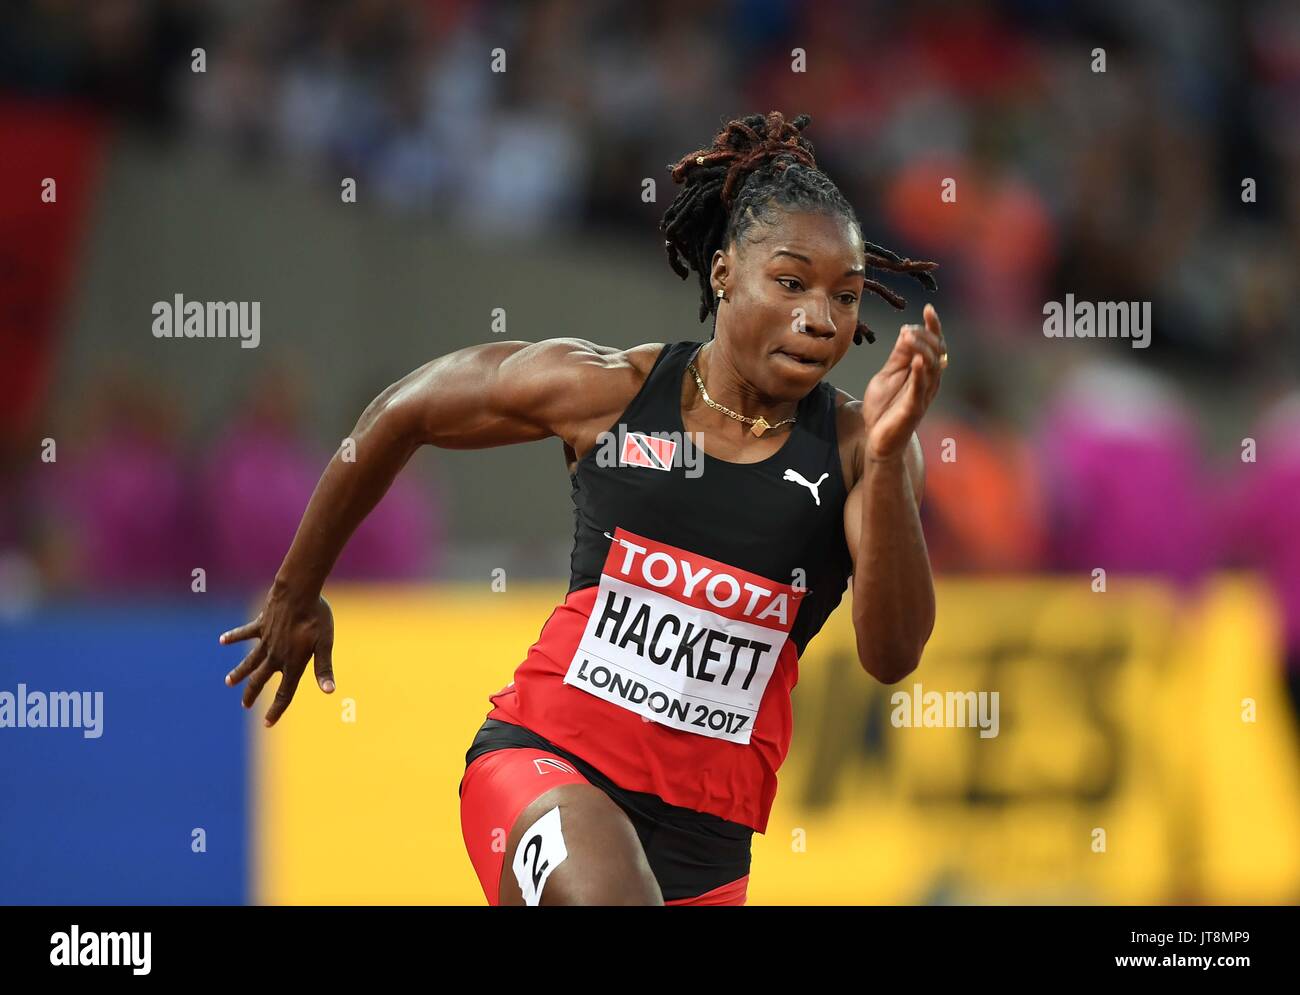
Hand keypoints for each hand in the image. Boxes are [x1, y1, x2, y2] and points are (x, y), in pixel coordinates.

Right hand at [220, 588, 334, 726]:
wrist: (298, 591)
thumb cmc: (316, 617)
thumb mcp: (325, 643)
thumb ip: (324, 668)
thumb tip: (330, 691)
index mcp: (292, 663)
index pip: (285, 693)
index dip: (277, 709)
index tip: (268, 723)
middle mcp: (276, 655)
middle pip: (261, 680)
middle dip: (253, 694)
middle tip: (245, 705)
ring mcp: (266, 640)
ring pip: (249, 661)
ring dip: (239, 672)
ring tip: (228, 682)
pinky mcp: (261, 625)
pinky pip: (245, 633)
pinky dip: (234, 636)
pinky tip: (222, 640)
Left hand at [862, 303, 945, 460]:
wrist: (877, 439)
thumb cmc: (884, 408)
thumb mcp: (888, 374)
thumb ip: (898, 356)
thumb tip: (907, 331)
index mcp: (923, 372)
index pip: (934, 345)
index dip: (933, 326)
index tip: (928, 308)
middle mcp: (929, 382)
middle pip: (936, 352)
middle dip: (924, 336)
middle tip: (908, 328)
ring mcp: (923, 395)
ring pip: (930, 367)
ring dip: (921, 348)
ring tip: (910, 336)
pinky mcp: (914, 409)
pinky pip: (920, 388)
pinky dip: (920, 372)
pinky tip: (916, 360)